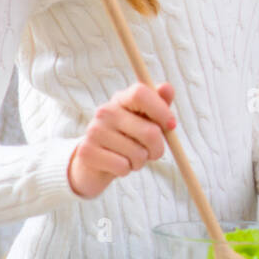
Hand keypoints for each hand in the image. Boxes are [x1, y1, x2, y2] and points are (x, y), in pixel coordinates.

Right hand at [67, 82, 175, 198]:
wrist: (95, 163)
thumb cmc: (127, 139)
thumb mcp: (145, 121)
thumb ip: (159, 105)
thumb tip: (167, 88)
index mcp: (121, 99)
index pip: (141, 93)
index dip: (161, 110)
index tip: (172, 126)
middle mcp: (105, 111)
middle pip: (149, 131)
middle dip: (158, 148)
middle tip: (152, 152)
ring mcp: (94, 131)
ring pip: (138, 153)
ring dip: (140, 162)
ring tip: (129, 158)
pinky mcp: (86, 152)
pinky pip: (123, 167)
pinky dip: (126, 170)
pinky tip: (117, 165)